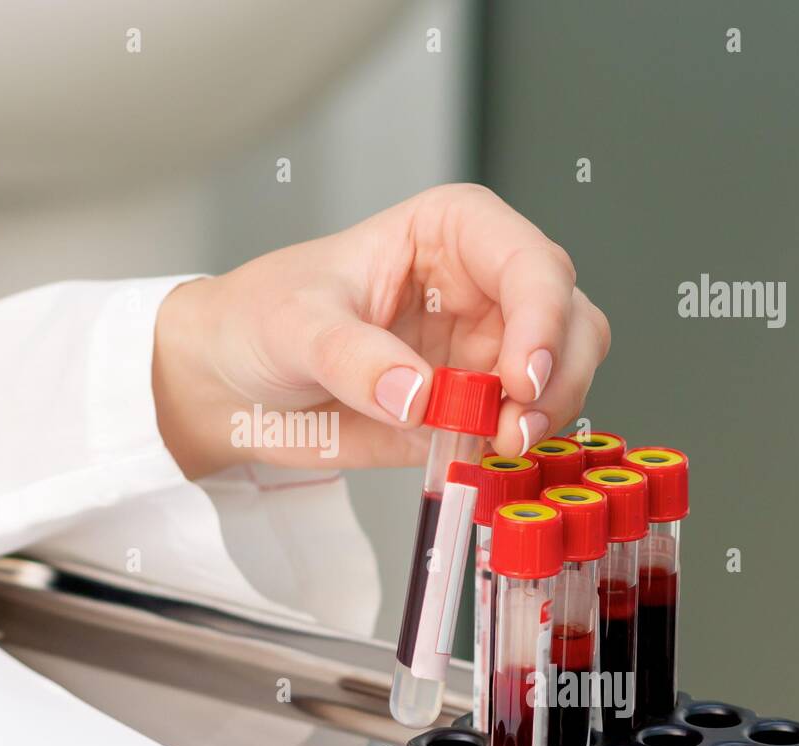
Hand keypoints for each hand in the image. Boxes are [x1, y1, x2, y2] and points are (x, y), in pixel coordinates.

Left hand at [153, 183, 609, 477]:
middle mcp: (482, 286)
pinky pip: (521, 426)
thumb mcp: (296, 326)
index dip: (542, 318)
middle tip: (514, 425)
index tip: (520, 377)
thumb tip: (418, 396)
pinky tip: (482, 460)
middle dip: (557, 375)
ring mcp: (484, 348)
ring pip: (564, 373)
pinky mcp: (471, 405)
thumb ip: (355, 358)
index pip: (529, 262)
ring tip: (496, 444)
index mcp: (450, 233)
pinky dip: (517, 447)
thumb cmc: (259, 318)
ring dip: (547, 415)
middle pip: (568, 318)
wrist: (230, 381)